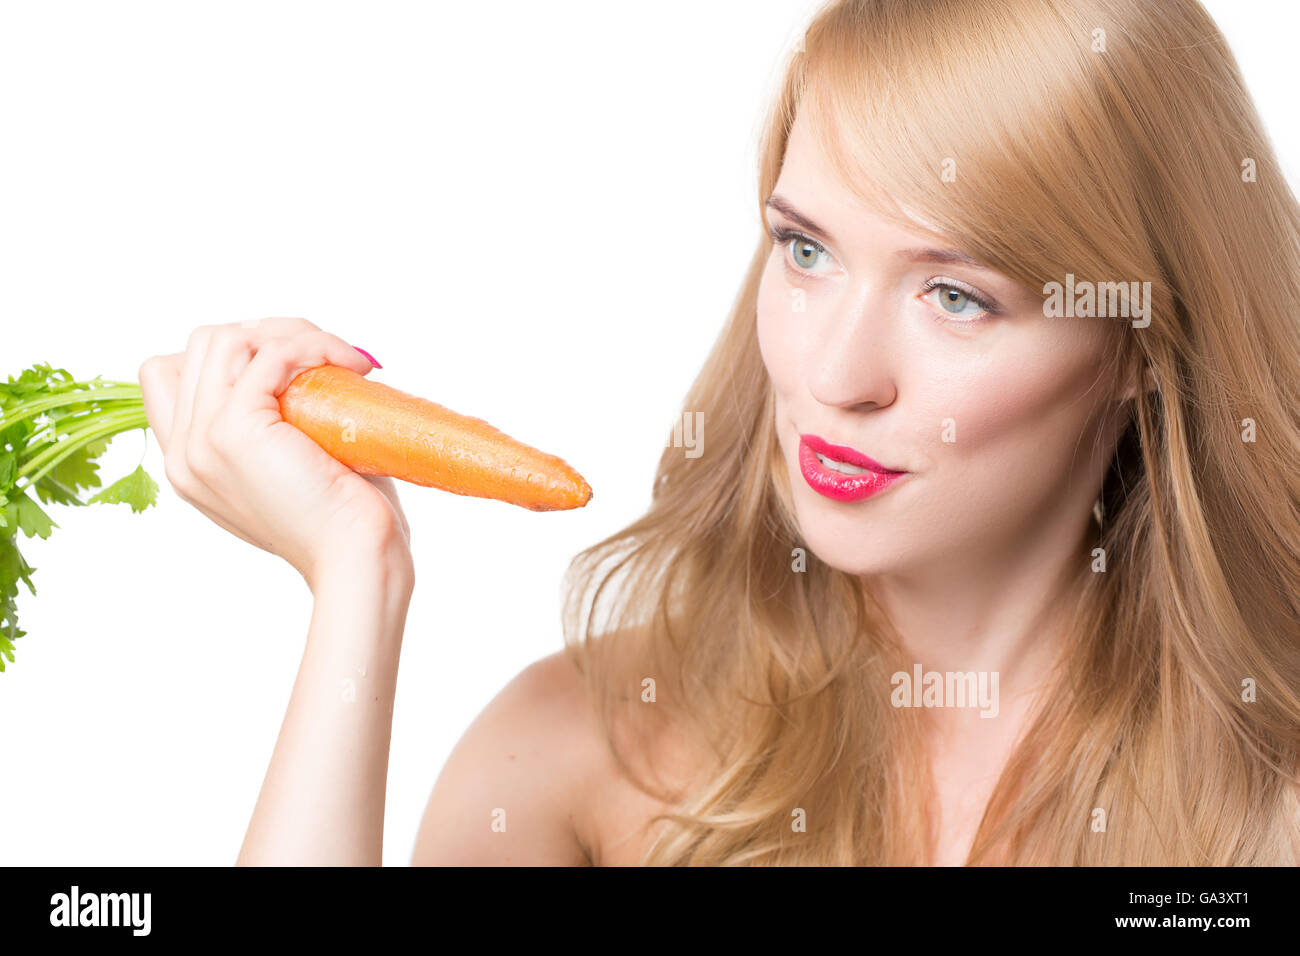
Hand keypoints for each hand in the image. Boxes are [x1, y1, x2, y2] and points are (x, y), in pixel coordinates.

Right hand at [138, 317, 412, 591]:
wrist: (358, 558)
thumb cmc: (344, 517)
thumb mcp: (290, 468)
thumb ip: (270, 431)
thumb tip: (298, 374)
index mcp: (188, 464)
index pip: (170, 373)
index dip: (232, 353)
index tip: (290, 364)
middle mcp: (183, 452)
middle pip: (203, 344)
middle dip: (271, 334)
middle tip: (328, 356)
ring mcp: (203, 440)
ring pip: (228, 338)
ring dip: (294, 335)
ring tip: (342, 358)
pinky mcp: (236, 430)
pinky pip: (268, 353)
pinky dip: (312, 346)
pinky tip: (348, 364)